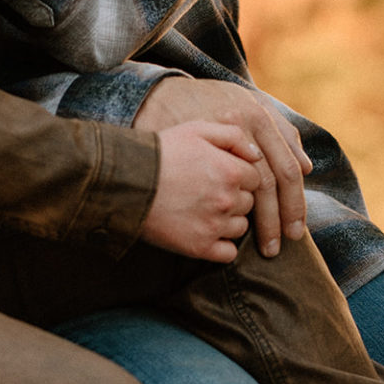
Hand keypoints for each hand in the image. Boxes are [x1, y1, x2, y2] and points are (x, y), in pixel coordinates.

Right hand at [135, 78, 310, 258]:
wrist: (127, 181)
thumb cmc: (161, 152)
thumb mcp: (196, 129)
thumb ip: (233, 136)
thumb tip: (256, 153)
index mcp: (232, 170)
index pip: (255, 177)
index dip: (238, 174)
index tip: (219, 173)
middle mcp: (228, 200)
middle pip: (248, 202)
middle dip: (234, 196)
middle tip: (208, 191)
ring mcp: (215, 226)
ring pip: (241, 227)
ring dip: (229, 220)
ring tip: (202, 210)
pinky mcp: (200, 248)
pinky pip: (228, 253)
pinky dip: (221, 245)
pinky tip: (204, 232)